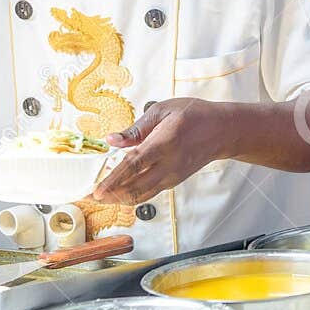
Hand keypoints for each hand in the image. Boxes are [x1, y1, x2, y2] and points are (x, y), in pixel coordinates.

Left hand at [92, 99, 222, 205]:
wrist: (222, 131)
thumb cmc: (194, 115)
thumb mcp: (163, 110)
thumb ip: (136, 127)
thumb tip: (112, 139)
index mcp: (165, 142)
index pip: (134, 165)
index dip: (113, 180)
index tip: (96, 191)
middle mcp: (169, 164)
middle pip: (135, 188)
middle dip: (110, 195)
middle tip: (88, 197)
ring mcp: (172, 176)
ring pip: (141, 195)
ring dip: (118, 199)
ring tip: (99, 197)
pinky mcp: (173, 181)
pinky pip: (149, 193)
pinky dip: (131, 196)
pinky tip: (118, 193)